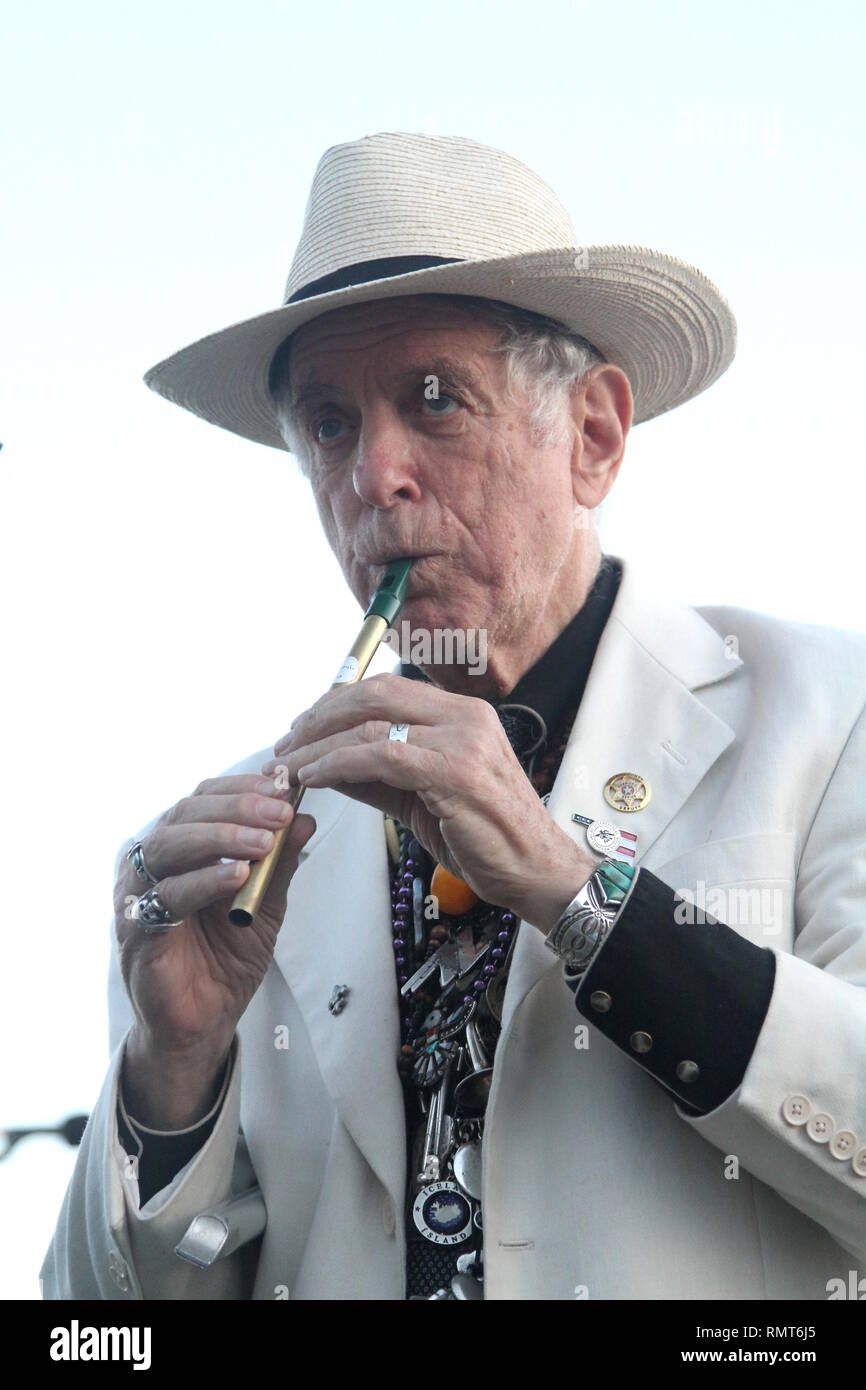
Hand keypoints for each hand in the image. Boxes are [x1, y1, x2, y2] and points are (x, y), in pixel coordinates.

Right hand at [115, 773, 315, 1064]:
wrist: (205, 1021)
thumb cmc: (226, 956)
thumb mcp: (265, 904)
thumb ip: (280, 863)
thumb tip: (306, 818)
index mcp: (180, 846)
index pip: (204, 797)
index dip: (242, 787)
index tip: (283, 785)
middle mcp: (152, 862)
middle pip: (186, 814)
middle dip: (237, 807)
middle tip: (280, 812)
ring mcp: (138, 894)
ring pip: (169, 845)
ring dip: (221, 837)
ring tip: (264, 842)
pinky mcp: (136, 931)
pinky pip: (167, 897)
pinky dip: (203, 881)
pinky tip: (237, 876)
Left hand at [259, 675, 595, 929]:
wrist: (536, 872)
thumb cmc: (487, 839)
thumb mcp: (424, 797)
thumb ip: (380, 776)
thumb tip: (327, 763)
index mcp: (462, 714)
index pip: (388, 689)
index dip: (337, 703)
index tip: (304, 726)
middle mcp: (465, 717)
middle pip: (376, 695)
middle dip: (322, 716)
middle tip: (287, 743)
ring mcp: (463, 742)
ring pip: (373, 725)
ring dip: (321, 744)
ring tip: (290, 765)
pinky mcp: (455, 773)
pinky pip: (382, 757)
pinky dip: (340, 764)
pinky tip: (316, 777)